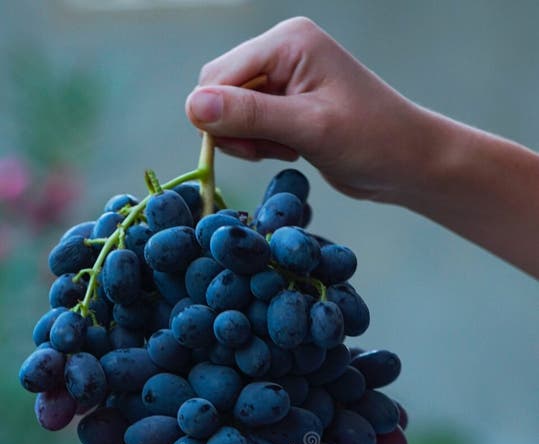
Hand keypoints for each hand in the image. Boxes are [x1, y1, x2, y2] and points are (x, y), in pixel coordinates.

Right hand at [185, 17, 432, 203]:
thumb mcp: (308, 128)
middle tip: (272, 150)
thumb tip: (193, 108)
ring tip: (287, 149)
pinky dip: (260, 144)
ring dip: (249, 140)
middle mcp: (281, 51)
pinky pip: (249, 123)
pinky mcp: (287, 104)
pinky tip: (291, 150)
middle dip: (234, 128)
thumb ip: (251, 116)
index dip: (218, 116)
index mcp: (287, 42)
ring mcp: (284, 77)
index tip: (250, 149)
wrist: (408, 162)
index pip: (218, 75)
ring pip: (230, 111)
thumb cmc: (370, 140)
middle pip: (219, 90)